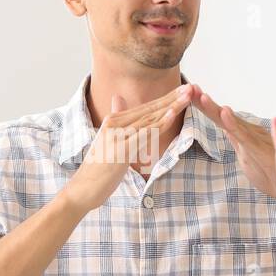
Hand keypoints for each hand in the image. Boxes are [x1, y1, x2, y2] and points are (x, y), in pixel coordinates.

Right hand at [61, 85, 190, 215]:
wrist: (83, 189)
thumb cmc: (98, 168)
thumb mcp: (108, 141)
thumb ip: (117, 120)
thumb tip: (117, 98)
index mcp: (113, 121)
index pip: (145, 107)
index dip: (166, 98)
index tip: (183, 90)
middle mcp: (114, 124)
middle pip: (150, 109)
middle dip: (172, 97)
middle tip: (192, 87)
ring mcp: (117, 136)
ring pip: (150, 118)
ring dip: (171, 106)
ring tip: (188, 95)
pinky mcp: (121, 149)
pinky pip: (145, 134)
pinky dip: (160, 123)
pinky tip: (173, 114)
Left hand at [187, 84, 275, 204]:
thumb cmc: (272, 174)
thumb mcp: (248, 159)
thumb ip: (238, 143)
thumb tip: (228, 131)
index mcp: (242, 136)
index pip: (219, 119)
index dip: (203, 107)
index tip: (187, 94)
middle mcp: (247, 133)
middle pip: (220, 116)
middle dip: (203, 102)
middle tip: (189, 86)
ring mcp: (252, 139)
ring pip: (229, 122)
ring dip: (214, 108)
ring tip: (201, 95)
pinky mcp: (258, 148)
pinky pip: (243, 135)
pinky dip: (233, 123)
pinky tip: (224, 112)